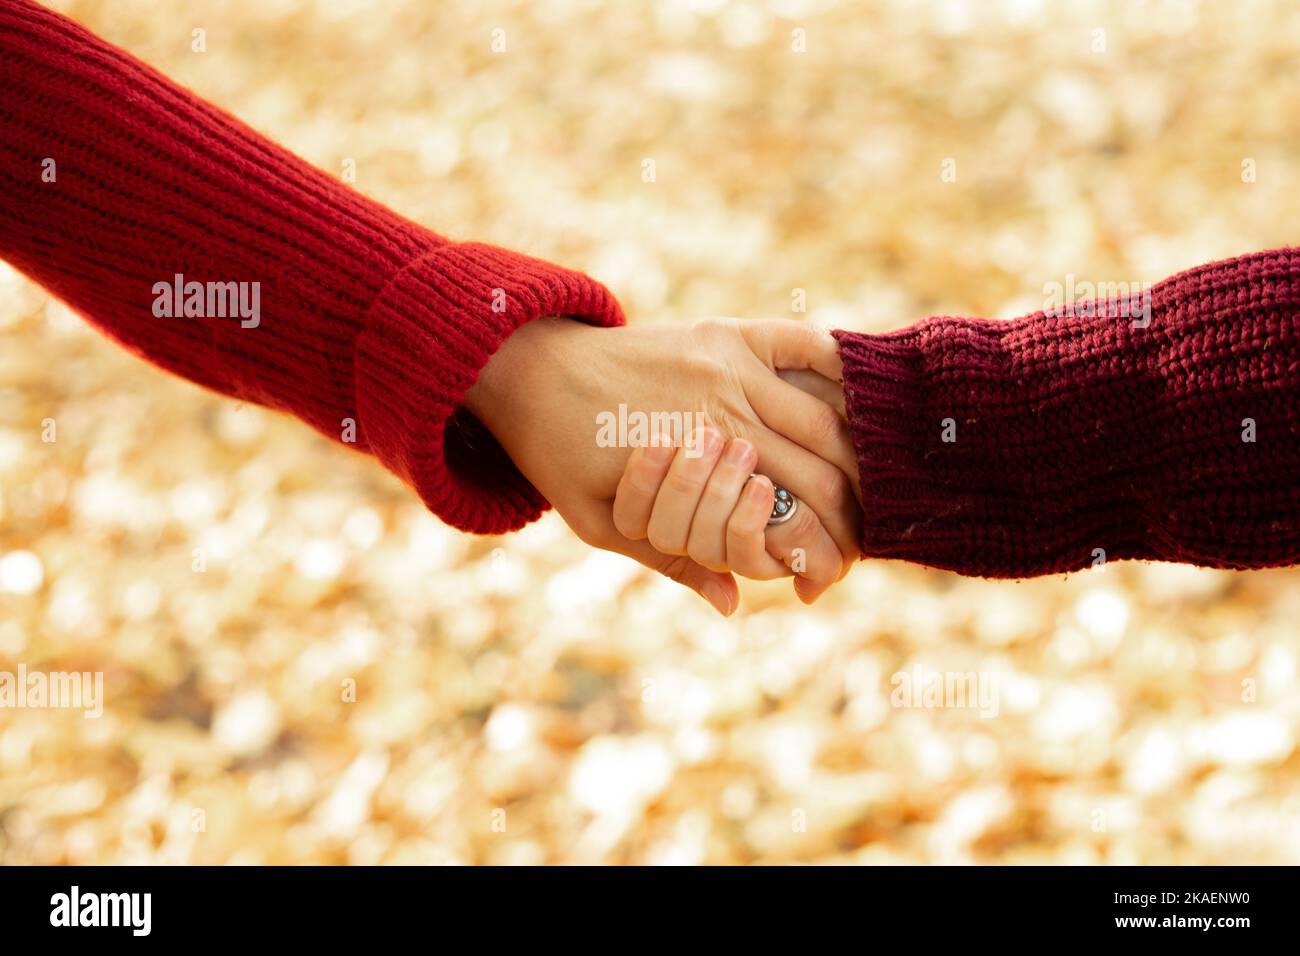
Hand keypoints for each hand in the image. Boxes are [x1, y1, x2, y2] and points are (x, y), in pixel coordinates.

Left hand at [464, 316, 861, 609]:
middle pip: (822, 472)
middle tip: (864, 541)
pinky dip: (841, 364)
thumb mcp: (604, 526)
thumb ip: (674, 562)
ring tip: (875, 485)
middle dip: (854, 515)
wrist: (530, 373)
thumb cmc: (563, 459)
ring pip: (826, 416)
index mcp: (701, 469)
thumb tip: (733, 603)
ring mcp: (730, 367)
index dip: (823, 557)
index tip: (828, 579)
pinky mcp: (724, 334)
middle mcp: (727, 414)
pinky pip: (801, 343)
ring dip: (860, 456)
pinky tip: (863, 393)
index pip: (790, 520)